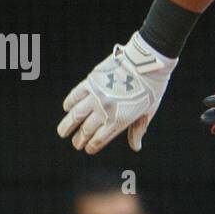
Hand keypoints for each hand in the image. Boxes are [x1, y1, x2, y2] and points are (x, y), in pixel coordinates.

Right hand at [58, 33, 176, 154]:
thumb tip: (136, 147)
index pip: (100, 139)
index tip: (87, 149)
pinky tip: (66, 108)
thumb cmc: (152, 89)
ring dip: (67, 125)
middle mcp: (106, 111)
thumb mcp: (148, 113)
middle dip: (79, 139)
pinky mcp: (91, 82)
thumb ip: (138, 129)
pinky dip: (69, 102)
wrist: (146, 64)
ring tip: (62, 132)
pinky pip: (75, 95)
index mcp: (120, 121)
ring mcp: (96, 96)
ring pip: (76, 115)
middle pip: (87, 130)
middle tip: (75, 144)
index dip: (92, 146)